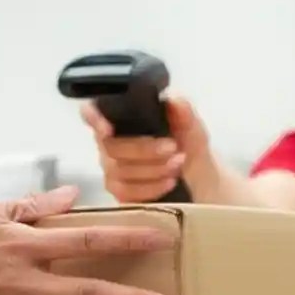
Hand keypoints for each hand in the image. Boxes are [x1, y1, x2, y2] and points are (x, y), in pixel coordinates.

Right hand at [82, 95, 212, 202]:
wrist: (202, 186)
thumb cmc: (190, 152)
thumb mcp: (193, 130)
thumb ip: (184, 113)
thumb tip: (173, 99)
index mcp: (124, 121)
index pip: (93, 113)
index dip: (93, 118)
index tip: (107, 129)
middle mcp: (112, 144)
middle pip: (110, 146)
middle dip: (144, 148)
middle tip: (172, 147)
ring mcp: (113, 171)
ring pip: (118, 170)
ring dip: (152, 168)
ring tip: (177, 164)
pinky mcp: (121, 194)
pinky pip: (125, 192)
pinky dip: (150, 187)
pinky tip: (169, 182)